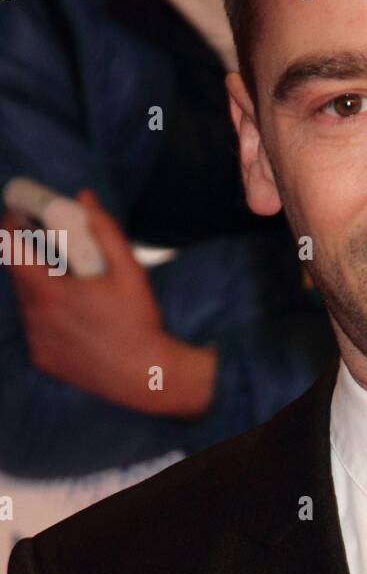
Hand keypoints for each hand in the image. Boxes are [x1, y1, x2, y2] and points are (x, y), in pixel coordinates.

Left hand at [4, 190, 216, 415]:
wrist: (145, 375)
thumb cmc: (139, 322)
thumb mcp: (129, 269)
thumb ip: (103, 229)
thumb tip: (84, 198)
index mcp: (50, 291)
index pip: (9, 249)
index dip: (11, 227)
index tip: (21, 218)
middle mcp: (35, 316)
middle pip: (15, 273)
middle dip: (28, 255)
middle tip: (52, 248)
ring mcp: (36, 340)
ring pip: (24, 301)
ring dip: (37, 287)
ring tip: (70, 286)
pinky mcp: (42, 358)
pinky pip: (34, 327)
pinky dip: (46, 315)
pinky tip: (74, 318)